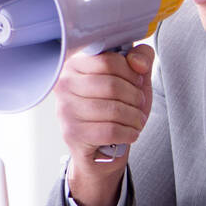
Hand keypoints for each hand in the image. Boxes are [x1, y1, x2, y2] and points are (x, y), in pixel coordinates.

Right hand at [54, 45, 153, 205]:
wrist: (105, 147)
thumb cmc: (116, 107)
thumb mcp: (133, 79)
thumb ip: (141, 58)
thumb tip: (138, 62)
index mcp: (76, 65)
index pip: (108, 60)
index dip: (132, 73)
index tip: (137, 82)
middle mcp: (64, 85)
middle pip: (112, 86)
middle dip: (135, 97)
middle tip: (139, 104)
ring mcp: (65, 110)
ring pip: (113, 109)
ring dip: (134, 117)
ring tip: (136, 119)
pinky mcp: (72, 133)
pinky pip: (110, 131)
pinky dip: (128, 132)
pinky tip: (130, 132)